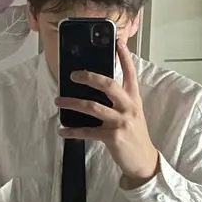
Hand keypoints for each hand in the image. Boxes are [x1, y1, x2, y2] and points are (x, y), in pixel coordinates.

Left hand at [55, 40, 159, 186]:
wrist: (143, 160)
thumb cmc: (135, 135)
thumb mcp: (133, 113)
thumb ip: (120, 100)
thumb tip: (97, 89)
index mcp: (134, 99)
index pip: (130, 73)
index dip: (124, 56)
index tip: (117, 41)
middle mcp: (128, 107)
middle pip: (108, 85)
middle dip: (89, 77)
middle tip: (73, 74)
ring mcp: (120, 122)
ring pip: (93, 107)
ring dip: (72, 103)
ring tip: (58, 101)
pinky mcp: (112, 137)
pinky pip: (88, 132)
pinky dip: (73, 131)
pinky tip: (62, 131)